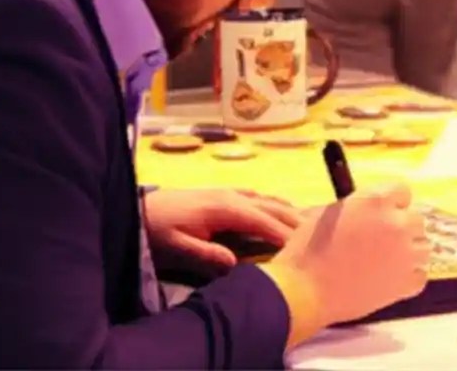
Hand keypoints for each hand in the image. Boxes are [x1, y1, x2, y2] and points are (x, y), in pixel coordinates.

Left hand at [145, 188, 300, 275]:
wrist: (137, 210)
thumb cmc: (156, 230)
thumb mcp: (177, 247)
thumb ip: (206, 254)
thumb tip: (237, 263)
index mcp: (224, 208)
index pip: (263, 221)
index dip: (285, 234)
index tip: (305, 248)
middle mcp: (231, 196)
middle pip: (272, 206)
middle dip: (295, 220)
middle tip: (319, 237)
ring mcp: (227, 192)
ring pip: (267, 199)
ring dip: (287, 211)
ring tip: (308, 225)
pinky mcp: (222, 194)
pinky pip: (257, 197)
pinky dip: (273, 205)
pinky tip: (279, 212)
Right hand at [266, 183, 429, 327]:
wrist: (305, 290)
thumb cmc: (309, 250)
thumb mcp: (332, 212)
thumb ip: (361, 205)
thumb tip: (374, 208)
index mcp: (376, 201)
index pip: (402, 190)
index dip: (392, 202)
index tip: (383, 213)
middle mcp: (396, 223)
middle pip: (415, 218)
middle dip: (400, 227)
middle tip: (380, 241)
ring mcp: (405, 254)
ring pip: (422, 246)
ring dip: (407, 251)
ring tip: (383, 261)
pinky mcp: (407, 282)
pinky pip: (420, 274)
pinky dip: (408, 277)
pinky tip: (388, 278)